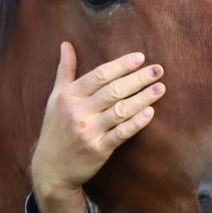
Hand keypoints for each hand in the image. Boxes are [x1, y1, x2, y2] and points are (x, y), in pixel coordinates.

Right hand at [30, 42, 164, 212]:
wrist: (51, 168)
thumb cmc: (56, 129)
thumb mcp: (55, 98)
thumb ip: (64, 70)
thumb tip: (66, 44)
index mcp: (68, 96)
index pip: (99, 75)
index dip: (121, 65)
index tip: (140, 57)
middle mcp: (77, 112)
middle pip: (113, 91)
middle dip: (138, 79)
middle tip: (158, 69)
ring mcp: (88, 132)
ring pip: (120, 110)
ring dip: (142, 98)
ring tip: (160, 88)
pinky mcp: (99, 149)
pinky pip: (121, 133)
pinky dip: (136, 122)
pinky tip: (150, 112)